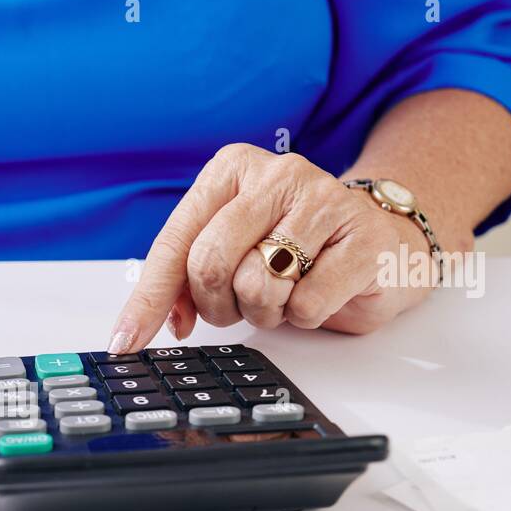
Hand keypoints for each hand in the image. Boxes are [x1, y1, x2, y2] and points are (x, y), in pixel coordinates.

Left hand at [108, 144, 440, 348]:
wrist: (384, 239)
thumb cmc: (298, 248)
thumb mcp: (232, 250)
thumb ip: (184, 278)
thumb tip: (148, 324)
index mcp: (231, 170)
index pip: (175, 242)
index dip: (149, 299)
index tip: (126, 341)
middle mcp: (277, 174)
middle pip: (210, 264)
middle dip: (218, 305)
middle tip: (239, 306)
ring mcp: (324, 201)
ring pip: (258, 286)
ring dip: (265, 312)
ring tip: (286, 293)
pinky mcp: (363, 238)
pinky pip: (306, 305)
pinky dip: (305, 316)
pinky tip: (319, 292)